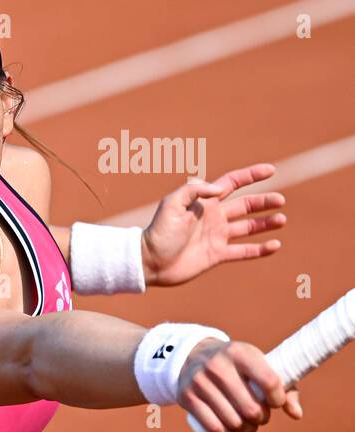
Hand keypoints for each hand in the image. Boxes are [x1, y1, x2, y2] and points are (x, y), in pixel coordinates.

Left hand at [140, 164, 286, 285]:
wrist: (150, 262)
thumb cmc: (158, 232)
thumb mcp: (171, 205)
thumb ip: (193, 191)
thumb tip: (219, 188)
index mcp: (205, 202)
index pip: (232, 183)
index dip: (251, 175)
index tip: (271, 170)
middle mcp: (214, 217)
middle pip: (246, 205)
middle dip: (264, 201)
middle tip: (280, 201)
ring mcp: (217, 236)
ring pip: (248, 227)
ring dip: (266, 223)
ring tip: (281, 220)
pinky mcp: (217, 255)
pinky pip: (244, 251)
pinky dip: (260, 249)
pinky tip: (275, 245)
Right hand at [177, 339, 302, 431]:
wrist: (193, 356)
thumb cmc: (237, 366)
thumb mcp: (259, 365)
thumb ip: (284, 388)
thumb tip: (296, 414)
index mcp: (240, 353)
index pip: (269, 381)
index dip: (278, 398)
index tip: (276, 402)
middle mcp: (217, 366)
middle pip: (251, 407)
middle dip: (261, 418)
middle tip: (260, 416)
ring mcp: (199, 382)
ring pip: (233, 420)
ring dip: (246, 429)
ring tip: (248, 425)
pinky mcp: (186, 397)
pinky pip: (213, 426)